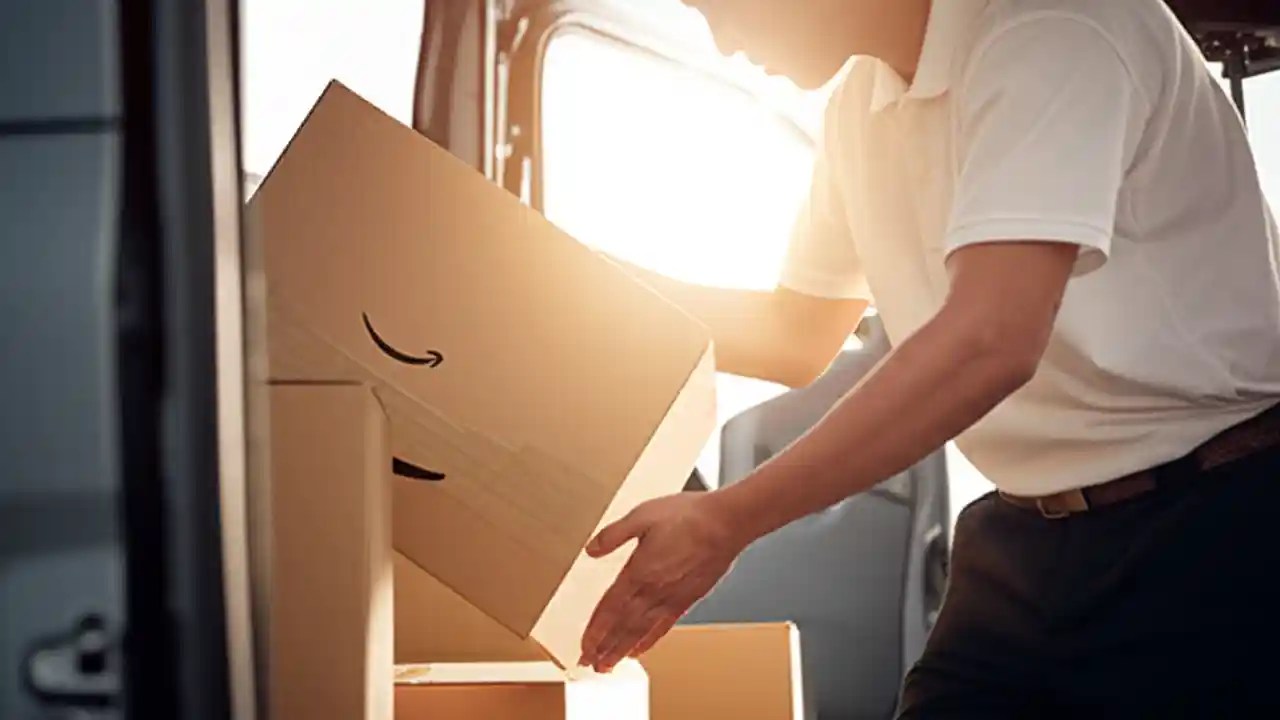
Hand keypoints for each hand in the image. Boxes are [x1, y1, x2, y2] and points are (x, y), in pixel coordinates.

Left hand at [579, 492, 745, 672]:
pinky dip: (649, 640)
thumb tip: (592, 549)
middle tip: (589, 663)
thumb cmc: (689, 516)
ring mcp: (672, 598)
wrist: (726, 524)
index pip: (610, 607)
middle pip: (623, 626)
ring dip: (622, 649)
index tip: (584, 645)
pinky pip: (664, 626)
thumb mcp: (642, 515)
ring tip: (608, 665)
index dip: (595, 630)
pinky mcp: (688, 599)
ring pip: (641, 631)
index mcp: (639, 571)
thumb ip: (614, 534)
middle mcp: (654, 590)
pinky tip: (640, 648)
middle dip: (604, 647)